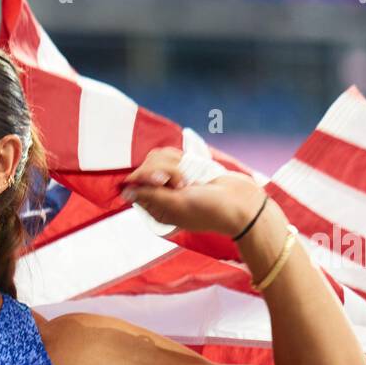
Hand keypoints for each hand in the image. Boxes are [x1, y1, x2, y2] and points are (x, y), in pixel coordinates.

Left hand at [120, 146, 264, 236]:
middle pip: (146, 166)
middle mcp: (161, 194)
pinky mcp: (186, 168)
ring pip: (159, 157)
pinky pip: (173, 154)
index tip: (161, 181)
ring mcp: (173, 180)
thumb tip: (124, 191)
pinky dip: (181, 158)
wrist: (241, 202)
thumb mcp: (175, 204)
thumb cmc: (208, 209)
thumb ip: (150, 196)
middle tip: (182, 184)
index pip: (135, 183)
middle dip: (164, 169)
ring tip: (190, 180)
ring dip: (175, 163)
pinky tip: (193, 170)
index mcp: (155, 208)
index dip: (145, 176)